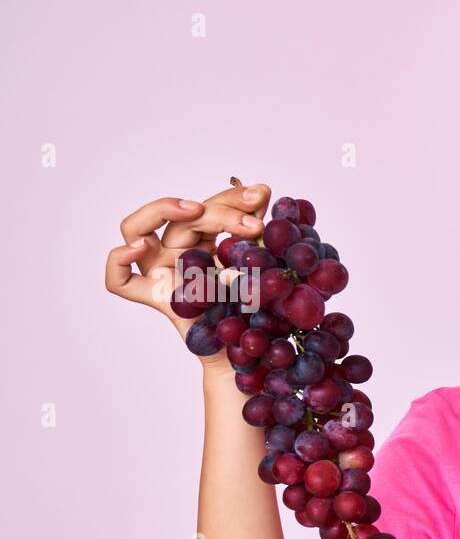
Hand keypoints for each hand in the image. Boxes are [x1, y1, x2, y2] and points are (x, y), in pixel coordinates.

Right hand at [104, 183, 271, 364]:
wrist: (253, 349)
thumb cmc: (257, 308)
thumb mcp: (261, 264)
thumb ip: (257, 231)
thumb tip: (263, 189)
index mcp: (201, 241)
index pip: (206, 207)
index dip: (231, 198)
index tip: (261, 196)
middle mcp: (175, 253)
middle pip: (180, 218)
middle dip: (218, 212)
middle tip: (253, 224)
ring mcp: (160, 273)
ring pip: (135, 229)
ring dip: (161, 210)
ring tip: (194, 210)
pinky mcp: (155, 298)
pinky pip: (118, 280)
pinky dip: (117, 260)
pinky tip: (137, 248)